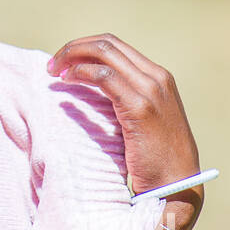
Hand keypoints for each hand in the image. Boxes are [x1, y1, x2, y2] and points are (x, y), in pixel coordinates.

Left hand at [46, 34, 199, 196]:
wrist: (178, 186)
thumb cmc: (156, 160)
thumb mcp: (143, 122)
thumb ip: (126, 101)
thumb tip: (93, 92)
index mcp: (159, 77)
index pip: (116, 46)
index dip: (85, 48)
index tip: (63, 62)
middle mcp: (158, 78)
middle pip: (108, 43)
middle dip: (74, 48)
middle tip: (52, 65)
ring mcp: (151, 90)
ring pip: (104, 54)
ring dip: (72, 57)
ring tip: (53, 72)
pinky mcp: (140, 107)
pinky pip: (103, 76)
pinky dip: (81, 72)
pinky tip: (66, 81)